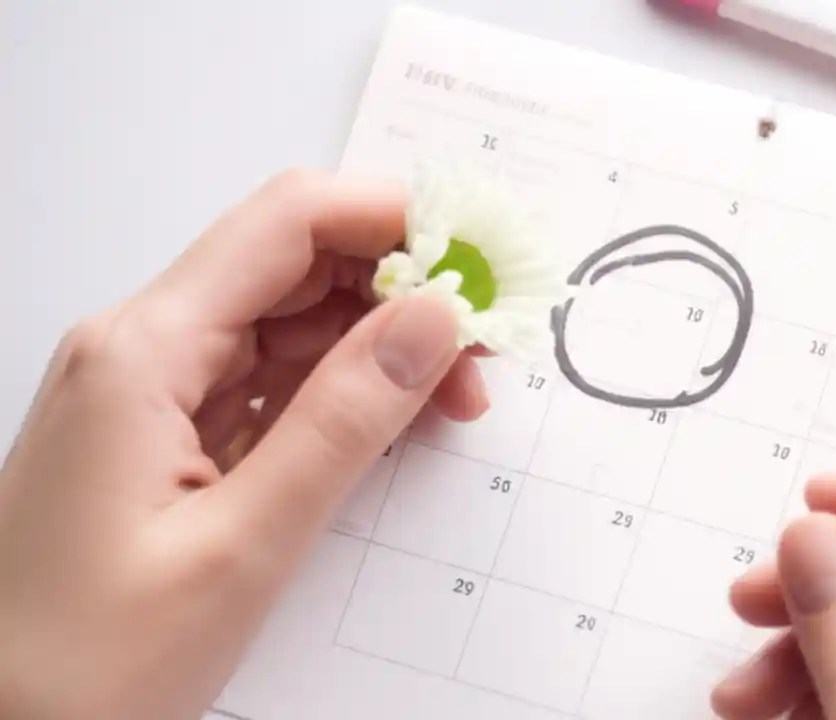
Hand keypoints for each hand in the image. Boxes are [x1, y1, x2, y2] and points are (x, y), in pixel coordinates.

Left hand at [0, 170, 488, 719]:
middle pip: (295, 263)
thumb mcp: (241, 547)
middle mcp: (142, 349)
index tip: (477, 259)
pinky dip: (340, 390)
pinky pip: (271, 379)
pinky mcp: (166, 432)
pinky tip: (390, 419)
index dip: (395, 220)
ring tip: (451, 394)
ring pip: (290, 321)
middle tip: (484, 343)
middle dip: (401, 287)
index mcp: (144, 353)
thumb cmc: (82, 664)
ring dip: (379, 343)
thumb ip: (343, 423)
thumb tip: (431, 323)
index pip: (289, 223)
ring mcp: (152, 389)